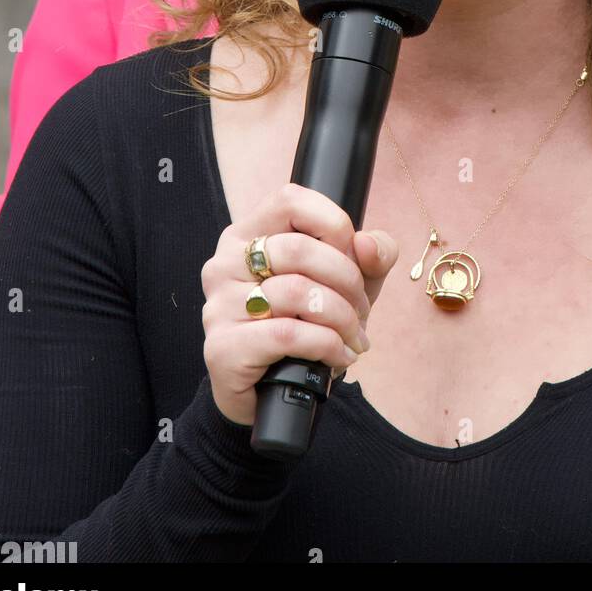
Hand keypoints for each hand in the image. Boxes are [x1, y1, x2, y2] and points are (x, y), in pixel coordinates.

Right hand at [201, 183, 398, 425]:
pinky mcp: (223, 348)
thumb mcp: (349, 281)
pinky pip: (288, 334)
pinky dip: (326, 344)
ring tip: (355, 337)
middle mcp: (224, 263)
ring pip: (296, 293)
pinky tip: (340, 356)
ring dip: (342, 317)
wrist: (273, 390)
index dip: (333, 224)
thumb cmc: (308, 322)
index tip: (355, 256)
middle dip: (347, 280)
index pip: (290, 199)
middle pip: (298, 250)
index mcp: (247, 234)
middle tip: (362, 309)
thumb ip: (372, 254)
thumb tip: (367, 244)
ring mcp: (218, 306)